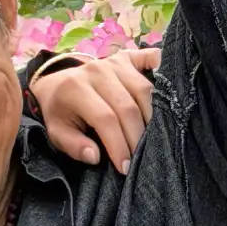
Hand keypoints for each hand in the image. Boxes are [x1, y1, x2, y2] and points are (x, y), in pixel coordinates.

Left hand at [28, 45, 161, 171]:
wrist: (55, 86)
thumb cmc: (60, 114)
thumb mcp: (56, 132)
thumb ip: (73, 146)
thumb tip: (95, 156)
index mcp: (76, 88)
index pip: (105, 118)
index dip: (118, 144)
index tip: (125, 167)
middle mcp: (97, 70)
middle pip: (128, 106)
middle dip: (137, 137)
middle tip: (141, 158)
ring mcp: (114, 61)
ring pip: (144, 89)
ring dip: (153, 117)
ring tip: (153, 139)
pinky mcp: (128, 58)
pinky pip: (152, 59)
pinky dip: (163, 71)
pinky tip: (171, 88)